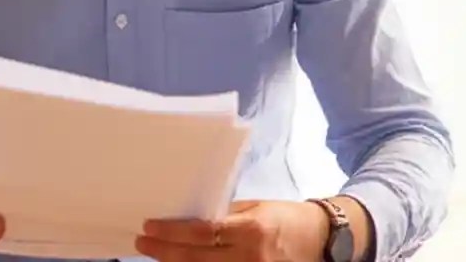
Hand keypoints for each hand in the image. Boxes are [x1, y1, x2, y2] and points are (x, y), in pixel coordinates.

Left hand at [135, 200, 329, 261]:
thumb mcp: (257, 208)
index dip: (172, 233)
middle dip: (165, 251)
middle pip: (196, 259)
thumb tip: (191, 219)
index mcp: (251, 230)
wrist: (322, 239)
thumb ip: (226, 215)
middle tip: (142, 243)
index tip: (149, 227)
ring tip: (158, 255)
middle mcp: (250, 257)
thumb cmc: (287, 218)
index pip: (202, 233)